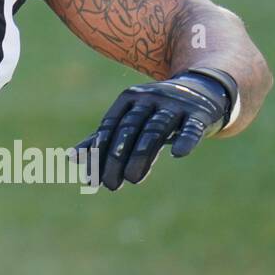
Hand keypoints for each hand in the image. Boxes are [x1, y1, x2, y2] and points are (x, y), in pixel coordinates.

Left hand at [71, 71, 231, 190]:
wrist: (202, 90)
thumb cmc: (158, 111)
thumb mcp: (130, 120)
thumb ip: (104, 138)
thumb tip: (71, 158)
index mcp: (129, 99)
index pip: (110, 128)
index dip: (99, 153)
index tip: (92, 178)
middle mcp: (150, 98)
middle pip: (129, 130)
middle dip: (117, 158)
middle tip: (111, 185)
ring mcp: (175, 105)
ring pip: (155, 130)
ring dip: (142, 155)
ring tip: (132, 180)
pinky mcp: (198, 114)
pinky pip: (190, 127)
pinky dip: (184, 139)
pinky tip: (178, 154)